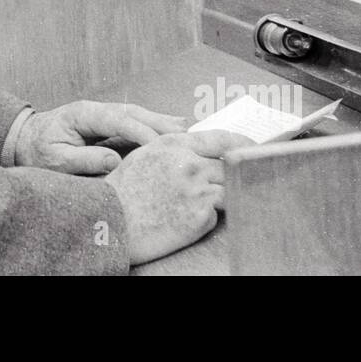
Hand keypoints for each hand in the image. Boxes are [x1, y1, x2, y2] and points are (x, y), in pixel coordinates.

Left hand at [14, 100, 185, 174]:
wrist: (27, 140)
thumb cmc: (38, 150)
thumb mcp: (56, 159)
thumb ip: (84, 159)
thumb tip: (114, 160)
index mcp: (83, 114)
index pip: (118, 120)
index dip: (141, 131)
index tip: (160, 144)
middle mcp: (98, 110)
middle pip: (134, 113)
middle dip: (160, 124)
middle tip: (186, 137)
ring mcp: (105, 116)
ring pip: (139, 117)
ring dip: (163, 124)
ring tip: (189, 133)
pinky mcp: (110, 126)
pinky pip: (136, 125)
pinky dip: (156, 128)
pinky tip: (176, 133)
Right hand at [103, 130, 249, 264]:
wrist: (109, 223)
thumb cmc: (121, 192)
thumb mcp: (144, 156)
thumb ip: (174, 151)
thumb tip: (200, 152)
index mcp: (174, 145)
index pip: (221, 138)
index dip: (241, 143)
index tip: (251, 148)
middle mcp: (189, 163)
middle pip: (229, 167)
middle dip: (233, 176)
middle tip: (235, 182)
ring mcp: (197, 190)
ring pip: (229, 191)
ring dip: (221, 199)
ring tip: (201, 206)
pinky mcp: (200, 216)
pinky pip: (215, 215)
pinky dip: (205, 219)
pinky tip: (183, 221)